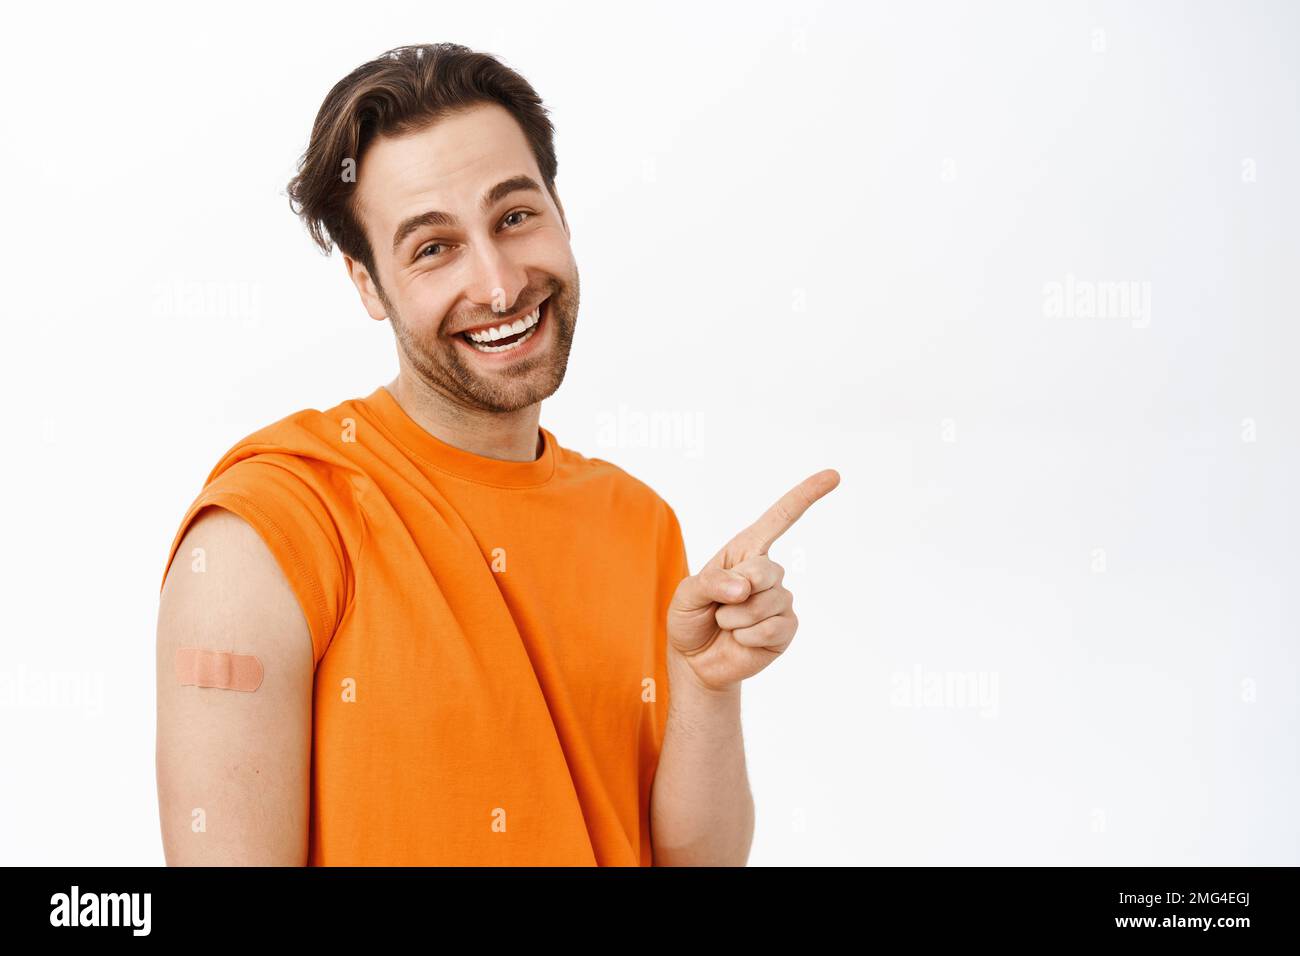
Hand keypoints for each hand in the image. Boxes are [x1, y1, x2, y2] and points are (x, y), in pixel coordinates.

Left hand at [667, 469, 840, 693]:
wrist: (696, 661)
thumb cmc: (691, 617)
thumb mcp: (687, 594)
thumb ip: (710, 582)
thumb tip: (745, 587)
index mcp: (744, 551)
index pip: (780, 518)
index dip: (806, 496)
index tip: (834, 476)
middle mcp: (767, 572)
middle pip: (765, 570)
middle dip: (734, 593)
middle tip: (718, 608)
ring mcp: (780, 600)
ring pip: (765, 603)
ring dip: (735, 619)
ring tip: (726, 625)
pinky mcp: (786, 628)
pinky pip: (772, 627)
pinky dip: (747, 636)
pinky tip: (740, 640)